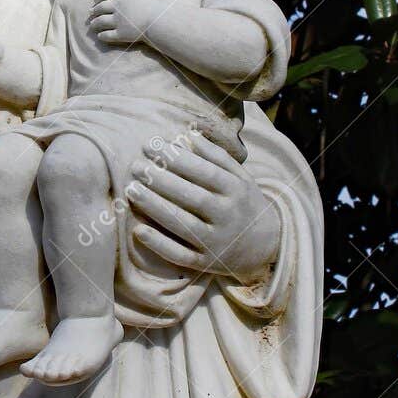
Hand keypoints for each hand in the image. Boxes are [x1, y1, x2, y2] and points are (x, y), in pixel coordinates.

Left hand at [88, 0, 164, 44]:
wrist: (161, 18)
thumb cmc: (157, 1)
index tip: (95, 1)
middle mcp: (118, 6)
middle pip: (101, 7)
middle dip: (94, 10)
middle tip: (90, 13)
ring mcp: (118, 20)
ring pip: (101, 21)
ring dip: (95, 24)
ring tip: (92, 26)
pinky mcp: (122, 33)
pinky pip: (108, 35)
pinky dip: (102, 36)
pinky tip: (100, 37)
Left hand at [124, 133, 280, 284]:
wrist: (266, 245)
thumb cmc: (244, 203)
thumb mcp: (240, 177)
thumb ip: (217, 157)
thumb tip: (189, 134)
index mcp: (236, 191)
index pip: (205, 173)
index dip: (178, 159)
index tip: (151, 145)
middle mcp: (227, 217)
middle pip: (193, 197)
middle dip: (162, 181)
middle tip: (136, 166)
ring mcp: (216, 242)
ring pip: (184, 225)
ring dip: (156, 208)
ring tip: (131, 189)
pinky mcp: (205, 264)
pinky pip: (180, 256)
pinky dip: (159, 245)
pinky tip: (138, 231)